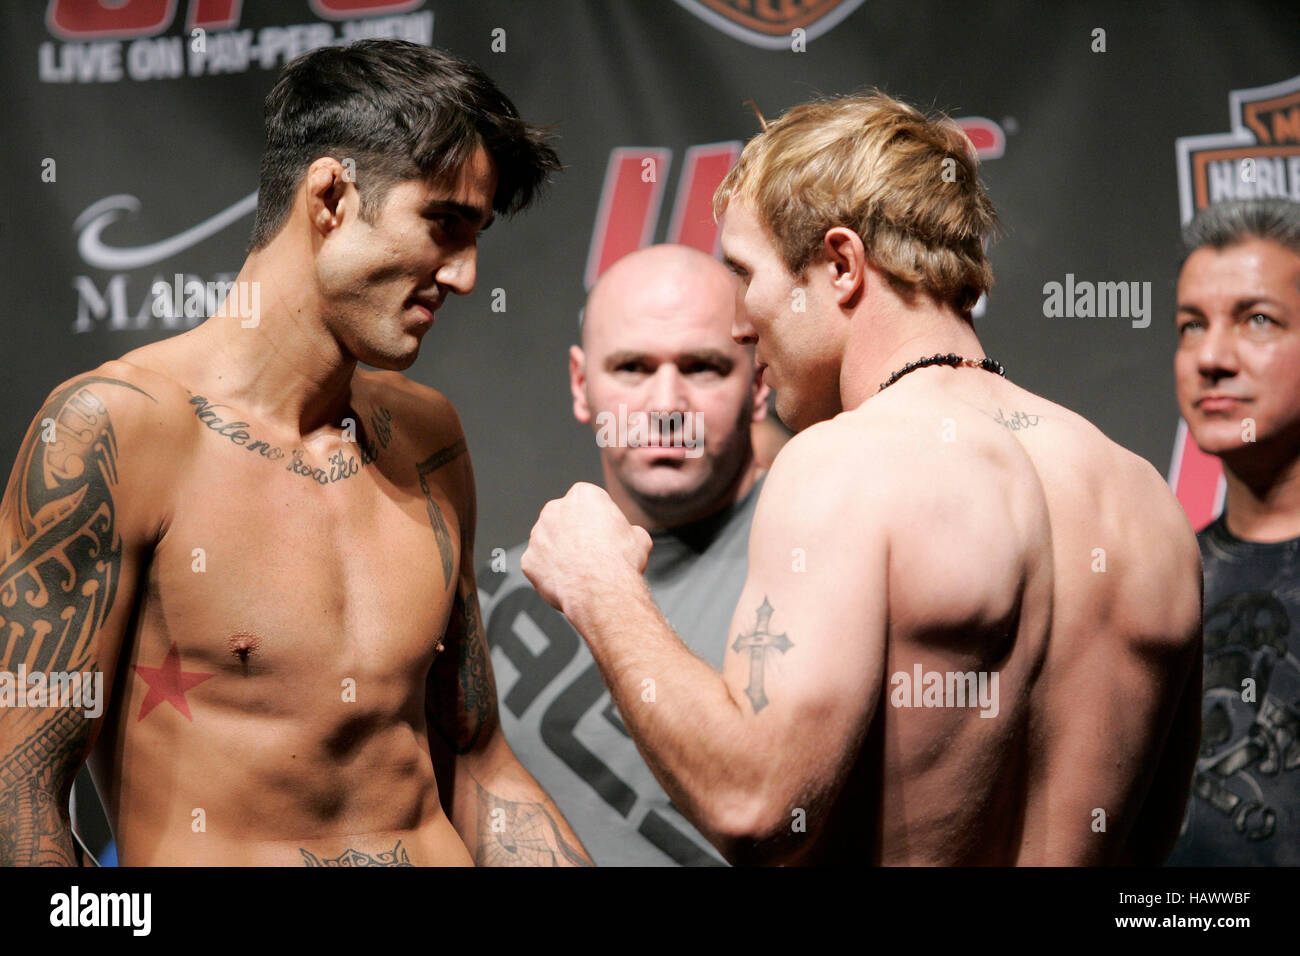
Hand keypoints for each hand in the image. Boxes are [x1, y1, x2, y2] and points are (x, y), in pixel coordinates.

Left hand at [521, 482, 652, 619]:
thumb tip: (631, 536)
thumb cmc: (619, 561)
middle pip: (565, 519)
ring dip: (561, 552)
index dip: (600, 521)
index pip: (590, 502)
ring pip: (549, 541)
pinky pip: (539, 564)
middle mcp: (555, 509)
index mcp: (583, 495)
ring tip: (581, 570)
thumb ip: (627, 530)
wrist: (600, 590)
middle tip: (592, 553)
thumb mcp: (639, 538)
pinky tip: (567, 581)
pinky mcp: (529, 560)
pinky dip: (550, 572)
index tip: (606, 535)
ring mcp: (538, 534)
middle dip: (575, 533)